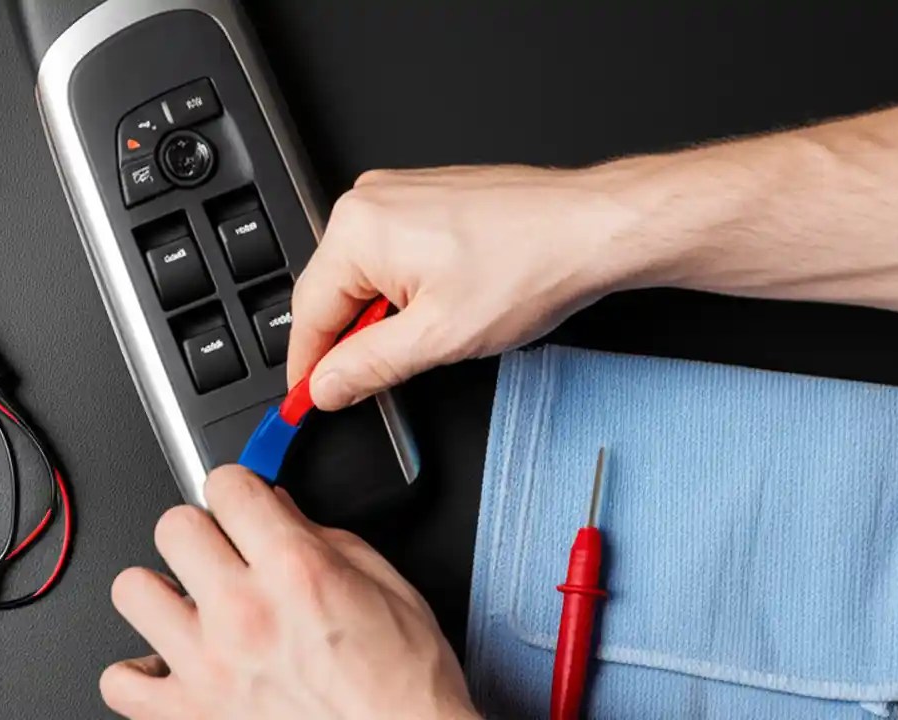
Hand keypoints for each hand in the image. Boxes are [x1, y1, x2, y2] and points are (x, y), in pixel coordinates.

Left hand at [100, 466, 478, 719]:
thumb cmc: (404, 692)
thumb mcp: (390, 590)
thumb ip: (328, 541)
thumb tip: (283, 510)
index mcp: (295, 571)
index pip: (227, 485)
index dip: (239, 489)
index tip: (244, 504)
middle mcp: (244, 613)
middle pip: (173, 525)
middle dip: (201, 532)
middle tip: (223, 554)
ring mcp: (207, 667)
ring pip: (133, 590)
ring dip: (162, 593)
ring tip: (192, 607)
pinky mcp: (187, 716)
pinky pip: (119, 680)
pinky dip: (139, 672)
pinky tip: (172, 665)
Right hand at [289, 164, 671, 409]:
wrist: (593, 228)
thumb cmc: (533, 264)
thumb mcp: (439, 338)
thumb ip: (368, 367)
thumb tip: (326, 385)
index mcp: (358, 229)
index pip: (308, 312)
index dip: (307, 367)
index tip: (304, 401)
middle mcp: (369, 200)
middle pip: (332, 292)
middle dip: (348, 341)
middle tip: (372, 383)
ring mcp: (397, 194)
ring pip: (361, 277)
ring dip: (380, 317)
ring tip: (431, 334)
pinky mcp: (423, 199)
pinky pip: (389, 255)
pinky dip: (401, 291)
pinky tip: (440, 307)